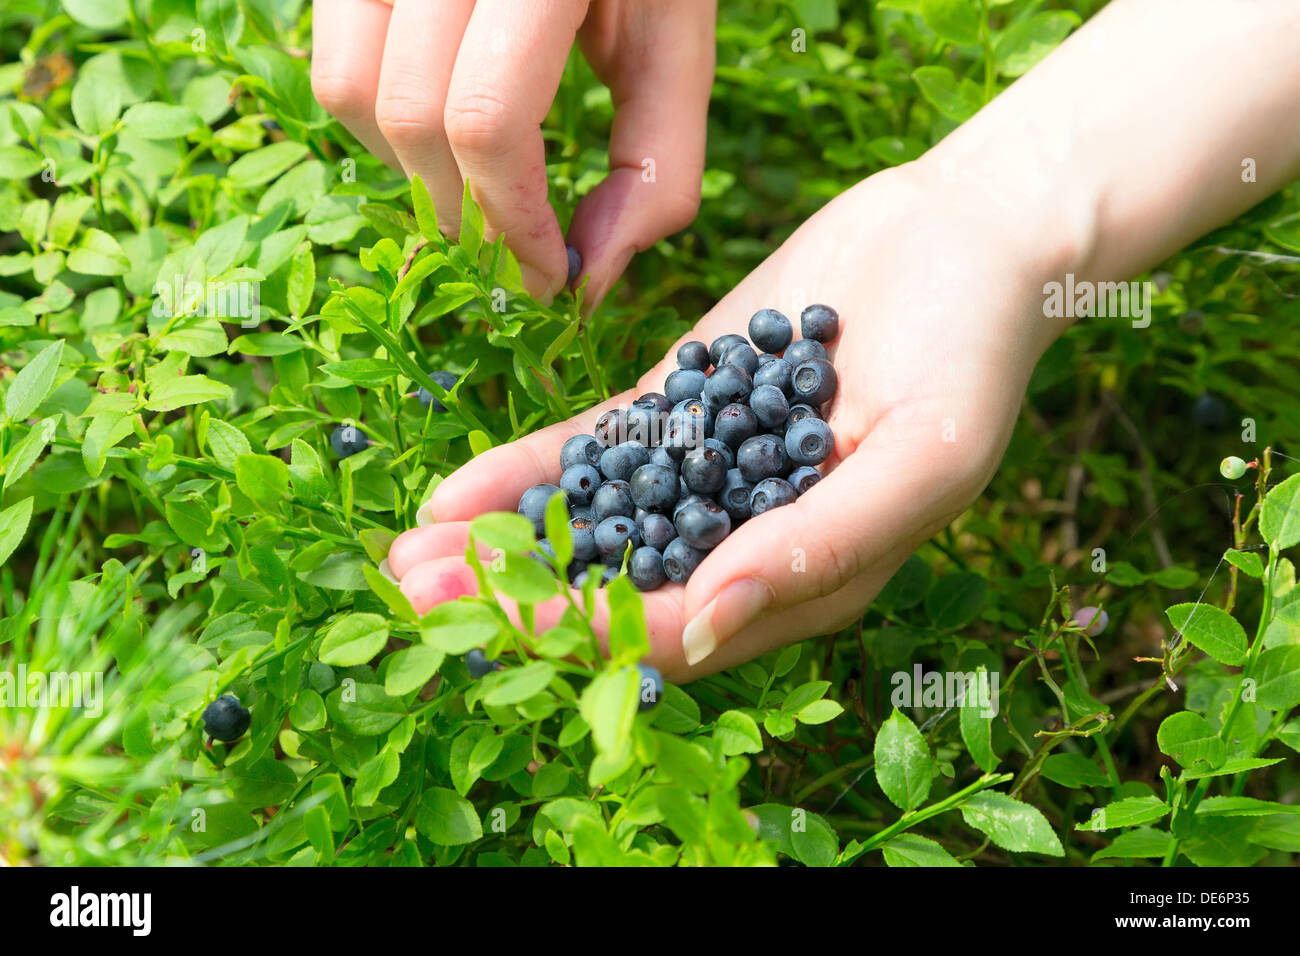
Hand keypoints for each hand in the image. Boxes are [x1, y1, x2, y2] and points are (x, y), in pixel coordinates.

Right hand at [311, 0, 714, 302]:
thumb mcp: (677, 38)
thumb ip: (657, 161)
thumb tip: (585, 279)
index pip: (488, 117)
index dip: (509, 220)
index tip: (544, 277)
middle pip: (408, 111)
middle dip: (461, 211)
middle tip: (510, 249)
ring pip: (350, 86)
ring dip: (411, 169)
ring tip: (477, 185)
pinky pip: (333, 48)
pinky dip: (381, 115)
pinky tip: (443, 126)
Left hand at [386, 161, 1072, 680]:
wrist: (959, 239)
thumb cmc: (969, 358)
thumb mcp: (920, 459)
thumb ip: (821, 545)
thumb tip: (708, 626)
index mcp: (802, 582)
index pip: (680, 630)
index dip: (588, 632)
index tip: (500, 624)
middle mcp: (740, 543)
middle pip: (614, 589)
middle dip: (516, 598)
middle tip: (415, 598)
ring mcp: (702, 475)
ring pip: (588, 527)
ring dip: (501, 547)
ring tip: (408, 555)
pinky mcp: (678, 411)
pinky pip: (593, 453)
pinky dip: (528, 473)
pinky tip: (456, 490)